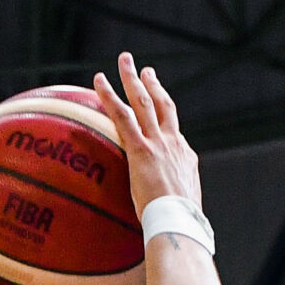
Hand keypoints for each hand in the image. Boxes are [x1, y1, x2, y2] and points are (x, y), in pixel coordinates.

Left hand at [91, 52, 200, 215]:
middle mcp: (174, 144)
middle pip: (164, 106)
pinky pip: (122, 116)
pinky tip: (99, 81)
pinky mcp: (142, 149)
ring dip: (132, 79)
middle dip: (153, 85)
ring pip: (144, 102)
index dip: (165, 119)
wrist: (179, 223)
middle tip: (145, 70)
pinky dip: (109, 96)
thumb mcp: (179, 209)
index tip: (158, 109)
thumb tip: (163, 214)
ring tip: (124, 60)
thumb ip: (170, 201)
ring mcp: (159, 144)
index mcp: (185, 157)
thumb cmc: (178, 225)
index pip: (174, 132)